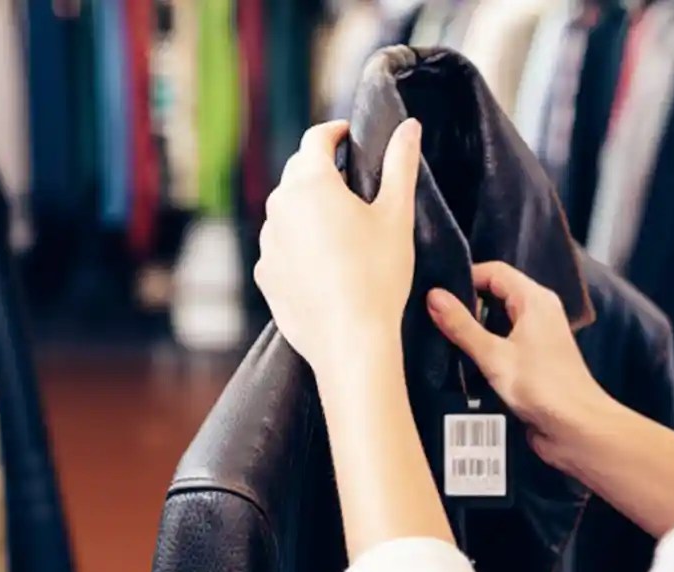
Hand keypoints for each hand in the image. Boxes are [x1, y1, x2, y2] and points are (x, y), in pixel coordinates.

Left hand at [256, 118, 422, 376]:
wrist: (349, 341)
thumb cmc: (378, 276)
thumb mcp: (396, 215)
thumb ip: (400, 164)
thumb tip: (408, 127)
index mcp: (310, 184)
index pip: (315, 139)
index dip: (335, 132)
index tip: (349, 135)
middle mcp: (279, 208)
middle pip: (298, 173)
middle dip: (322, 168)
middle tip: (352, 180)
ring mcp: (268, 243)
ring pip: (287, 211)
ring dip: (308, 209)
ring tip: (340, 227)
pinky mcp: (265, 274)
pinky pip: (281, 246)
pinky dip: (298, 244)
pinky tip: (324, 262)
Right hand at [426, 262, 616, 473]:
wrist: (577, 427)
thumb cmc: (542, 388)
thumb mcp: (493, 355)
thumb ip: (461, 325)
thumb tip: (434, 296)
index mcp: (535, 299)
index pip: (494, 271)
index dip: (465, 277)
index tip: (438, 295)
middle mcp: (540, 311)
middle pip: (496, 292)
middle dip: (467, 303)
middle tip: (437, 317)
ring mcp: (539, 335)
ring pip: (499, 318)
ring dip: (475, 327)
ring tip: (446, 338)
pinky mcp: (535, 358)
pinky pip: (505, 340)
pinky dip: (486, 346)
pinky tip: (466, 360)